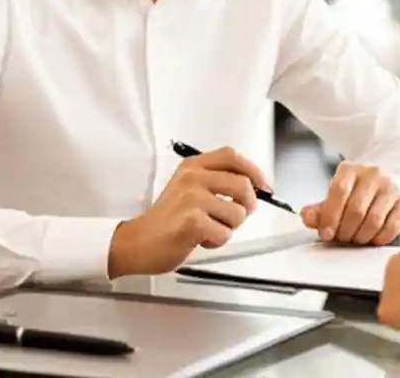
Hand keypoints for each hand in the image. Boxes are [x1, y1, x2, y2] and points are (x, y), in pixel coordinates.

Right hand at [107, 147, 268, 277]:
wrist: (137, 242)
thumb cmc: (166, 219)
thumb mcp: (188, 188)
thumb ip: (216, 181)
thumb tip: (255, 187)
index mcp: (193, 166)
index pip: (232, 156)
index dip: (253, 170)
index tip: (263, 186)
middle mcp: (192, 178)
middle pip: (243, 185)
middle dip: (247, 206)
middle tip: (235, 217)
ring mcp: (192, 199)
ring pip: (238, 213)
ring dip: (229, 227)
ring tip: (208, 228)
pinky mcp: (192, 222)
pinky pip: (225, 233)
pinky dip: (217, 241)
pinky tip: (200, 239)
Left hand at [300, 162, 399, 244]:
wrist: (393, 183)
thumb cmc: (359, 193)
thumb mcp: (337, 197)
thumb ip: (320, 209)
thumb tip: (306, 216)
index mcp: (350, 169)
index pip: (339, 191)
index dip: (330, 216)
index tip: (326, 233)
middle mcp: (373, 174)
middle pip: (355, 210)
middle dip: (345, 231)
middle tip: (341, 238)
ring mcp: (391, 187)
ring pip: (373, 221)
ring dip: (361, 237)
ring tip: (355, 239)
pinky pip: (391, 227)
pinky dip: (379, 238)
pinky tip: (372, 238)